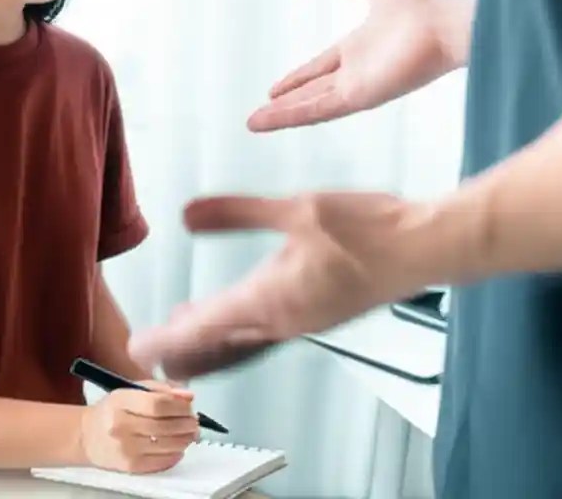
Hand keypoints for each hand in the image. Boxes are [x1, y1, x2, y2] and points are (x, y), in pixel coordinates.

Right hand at [77, 381, 199, 473]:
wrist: (87, 436)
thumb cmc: (114, 410)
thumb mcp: (133, 390)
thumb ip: (162, 389)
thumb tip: (188, 396)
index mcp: (121, 401)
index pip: (158, 404)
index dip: (180, 406)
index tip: (190, 407)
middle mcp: (120, 426)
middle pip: (164, 426)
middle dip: (186, 424)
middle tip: (194, 422)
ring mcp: (124, 448)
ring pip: (165, 445)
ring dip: (184, 440)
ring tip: (190, 434)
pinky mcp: (128, 466)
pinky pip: (159, 462)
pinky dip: (174, 455)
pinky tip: (178, 448)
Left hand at [128, 192, 451, 378]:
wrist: (423, 248)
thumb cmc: (371, 231)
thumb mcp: (297, 208)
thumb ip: (238, 213)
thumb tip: (189, 214)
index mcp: (270, 299)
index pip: (202, 328)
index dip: (165, 338)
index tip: (138, 346)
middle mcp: (283, 322)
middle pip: (217, 349)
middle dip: (181, 352)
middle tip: (151, 353)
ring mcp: (303, 323)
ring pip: (242, 346)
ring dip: (209, 346)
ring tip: (186, 339)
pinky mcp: (320, 317)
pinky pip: (267, 335)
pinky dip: (240, 333)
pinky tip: (242, 315)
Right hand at [247, 0, 467, 131]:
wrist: (446, 24)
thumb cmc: (424, 8)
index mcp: (358, 51)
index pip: (319, 69)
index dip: (297, 78)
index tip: (273, 88)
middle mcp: (356, 74)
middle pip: (311, 93)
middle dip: (284, 104)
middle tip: (256, 115)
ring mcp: (357, 89)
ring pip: (310, 107)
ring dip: (281, 116)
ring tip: (251, 124)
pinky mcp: (359, 98)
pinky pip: (318, 110)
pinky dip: (291, 116)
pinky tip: (267, 119)